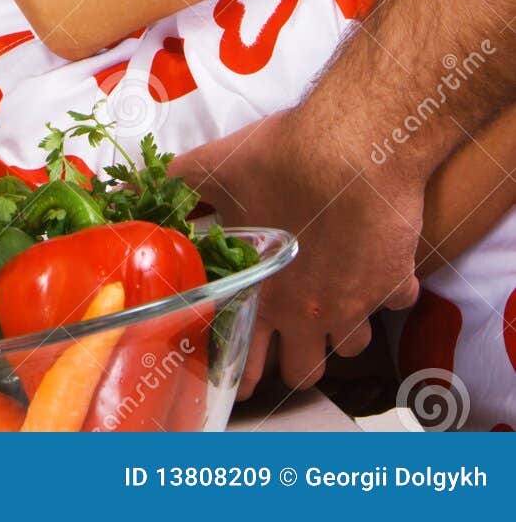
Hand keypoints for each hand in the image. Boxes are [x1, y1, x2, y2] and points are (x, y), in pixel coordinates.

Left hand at [170, 110, 423, 396]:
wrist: (352, 145)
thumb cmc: (283, 158)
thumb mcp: (215, 167)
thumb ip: (174, 188)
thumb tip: (124, 192)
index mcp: (263, 292)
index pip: (248, 361)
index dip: (240, 374)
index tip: (238, 376)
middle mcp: (310, 310)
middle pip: (306, 373)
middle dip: (295, 364)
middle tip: (290, 345)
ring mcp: (357, 301)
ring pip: (354, 346)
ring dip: (343, 331)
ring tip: (333, 305)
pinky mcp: (395, 279)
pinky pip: (397, 301)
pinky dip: (389, 290)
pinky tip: (377, 267)